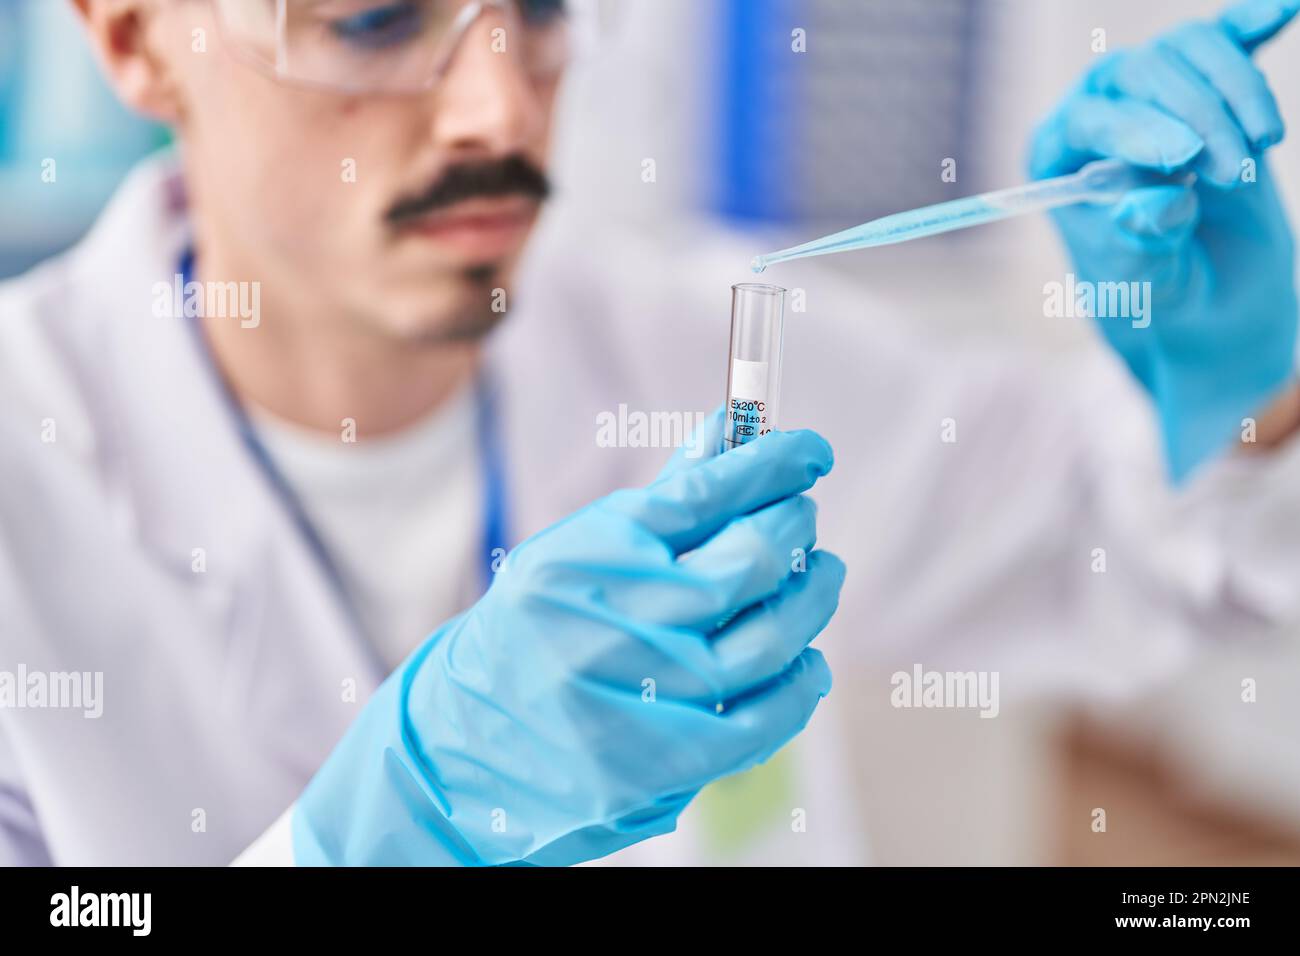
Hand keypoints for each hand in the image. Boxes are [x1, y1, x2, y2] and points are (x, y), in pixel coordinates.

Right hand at [291, 418, 842, 864]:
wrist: (467, 743)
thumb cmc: (534, 630)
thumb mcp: (579, 549)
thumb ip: (666, 498)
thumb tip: (734, 430)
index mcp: (592, 555)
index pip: (705, 493)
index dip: (773, 465)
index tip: (810, 452)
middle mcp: (616, 620)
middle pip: (748, 561)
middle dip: (793, 527)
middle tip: (802, 517)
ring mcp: (644, 695)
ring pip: (771, 638)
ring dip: (812, 596)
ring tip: (818, 573)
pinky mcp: (665, 760)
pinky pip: (766, 716)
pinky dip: (802, 683)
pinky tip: (807, 658)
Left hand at [1028, 0, 1299, 478]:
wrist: (1207, 303)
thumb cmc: (1158, 297)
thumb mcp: (1145, 286)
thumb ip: (1141, 245)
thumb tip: (1151, 202)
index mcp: (1056, 159)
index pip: (1087, 120)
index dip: (1135, 130)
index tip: (1185, 157)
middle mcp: (1096, 114)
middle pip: (1139, 73)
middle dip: (1197, 116)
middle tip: (1235, 172)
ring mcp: (1150, 95)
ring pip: (1188, 50)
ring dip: (1235, 90)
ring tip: (1261, 148)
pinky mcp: (1207, 88)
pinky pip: (1224, 42)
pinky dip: (1250, 24)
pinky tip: (1280, 9)